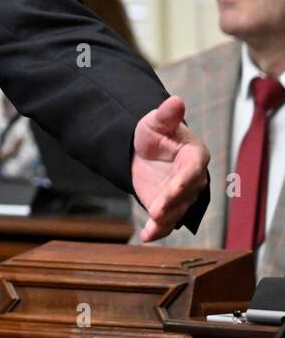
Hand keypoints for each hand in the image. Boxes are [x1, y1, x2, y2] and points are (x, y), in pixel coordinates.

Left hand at [131, 96, 210, 242]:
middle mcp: (193, 179)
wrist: (142, 150)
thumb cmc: (155, 133)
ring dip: (165, 220)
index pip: (193, 169)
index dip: (184, 180)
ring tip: (152, 226)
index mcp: (195, 156)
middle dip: (171, 202)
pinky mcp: (167, 206)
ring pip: (177, 210)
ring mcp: (181, 195)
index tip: (175, 188)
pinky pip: (165, 221)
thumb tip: (175, 101)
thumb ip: (166, 115)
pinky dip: (157, 230)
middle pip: (185, 193)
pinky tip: (146, 236)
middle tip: (158, 211)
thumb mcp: (156, 122)